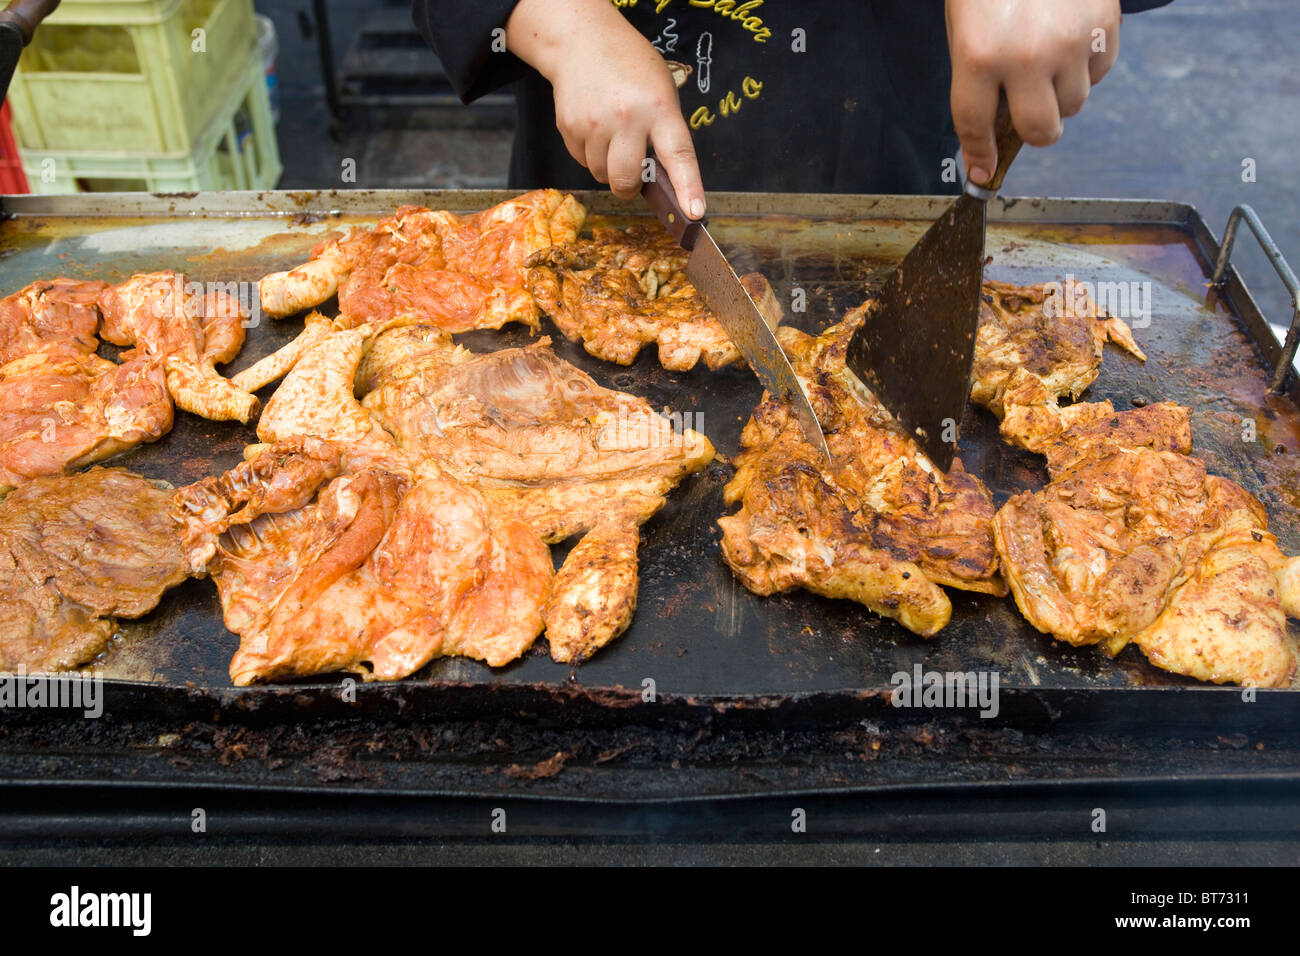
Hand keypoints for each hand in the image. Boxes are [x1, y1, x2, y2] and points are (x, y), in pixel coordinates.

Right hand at [506, 0, 705, 217]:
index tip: (694, 212)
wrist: (583, 41)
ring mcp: (594, 123)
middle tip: (633, 176)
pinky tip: (594, 128)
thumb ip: (665, 132)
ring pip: (601, 175)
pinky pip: (582, 161)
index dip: (688, 187)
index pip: (678, 155)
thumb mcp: (662, 90)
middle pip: (626, 180)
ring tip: (612, 137)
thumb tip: (666, 182)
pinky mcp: (569, 126)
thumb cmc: (630, 68)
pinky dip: (589, 154)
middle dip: (630, 187)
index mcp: (659, 107)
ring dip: (608, 167)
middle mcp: (626, 116)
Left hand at [946, 0, 1119, 182]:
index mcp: (978, 56)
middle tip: (1028, 115)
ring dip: (1061, 92)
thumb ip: (977, 77)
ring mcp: (1070, 41)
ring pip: (1075, 104)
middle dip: (1034, 130)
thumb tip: (992, 132)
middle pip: (1041, 130)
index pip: (976, 126)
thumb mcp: (966, 25)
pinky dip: (1087, 64)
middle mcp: (1026, 56)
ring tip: (1047, 54)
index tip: (984, 171)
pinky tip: (1071, 35)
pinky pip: (1101, 71)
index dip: (981, 155)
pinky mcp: (1104, 22)